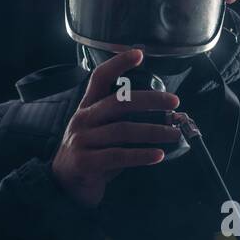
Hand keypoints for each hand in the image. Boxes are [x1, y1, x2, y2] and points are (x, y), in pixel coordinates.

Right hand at [50, 48, 183, 207]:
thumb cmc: (92, 156)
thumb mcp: (103, 133)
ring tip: (174, 134)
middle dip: (151, 100)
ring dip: (154, 131)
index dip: (118, 64)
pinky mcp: (85, 162)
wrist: (65, 186)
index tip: (139, 53)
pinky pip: (118, 156)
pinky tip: (158, 155)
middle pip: (119, 102)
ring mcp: (82, 141)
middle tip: (174, 102)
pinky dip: (141, 155)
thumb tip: (166, 117)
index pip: (99, 77)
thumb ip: (124, 122)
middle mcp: (83, 120)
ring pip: (123, 130)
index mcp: (87, 108)